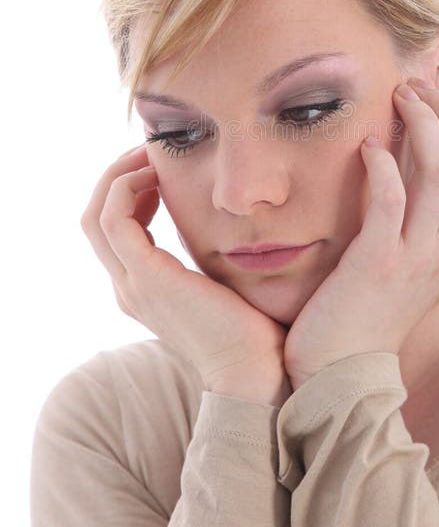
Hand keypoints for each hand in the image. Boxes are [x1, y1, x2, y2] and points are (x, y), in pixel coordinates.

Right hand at [80, 144, 291, 403]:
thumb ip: (214, 260)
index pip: (115, 231)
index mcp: (144, 290)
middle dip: (118, 178)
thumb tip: (232, 229)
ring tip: (150, 155)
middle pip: (95, 219)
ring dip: (120, 175)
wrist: (254, 373)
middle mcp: (128, 287)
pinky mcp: (146, 277)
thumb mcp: (225, 286)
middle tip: (149, 153)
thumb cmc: (253, 332)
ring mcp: (132, 284)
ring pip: (97, 214)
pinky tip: (158, 173)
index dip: (130, 193)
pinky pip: (116, 218)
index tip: (159, 169)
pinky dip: (129, 187)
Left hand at [283, 78, 438, 388]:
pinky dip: (384, 164)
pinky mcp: (377, 263)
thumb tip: (400, 167)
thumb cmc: (361, 313)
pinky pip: (391, 200)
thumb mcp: (401, 264)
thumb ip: (409, 220)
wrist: (339, 375)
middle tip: (415, 86)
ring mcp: (415, 256)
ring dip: (422, 126)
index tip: (433, 97)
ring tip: (397, 98)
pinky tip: (367, 145)